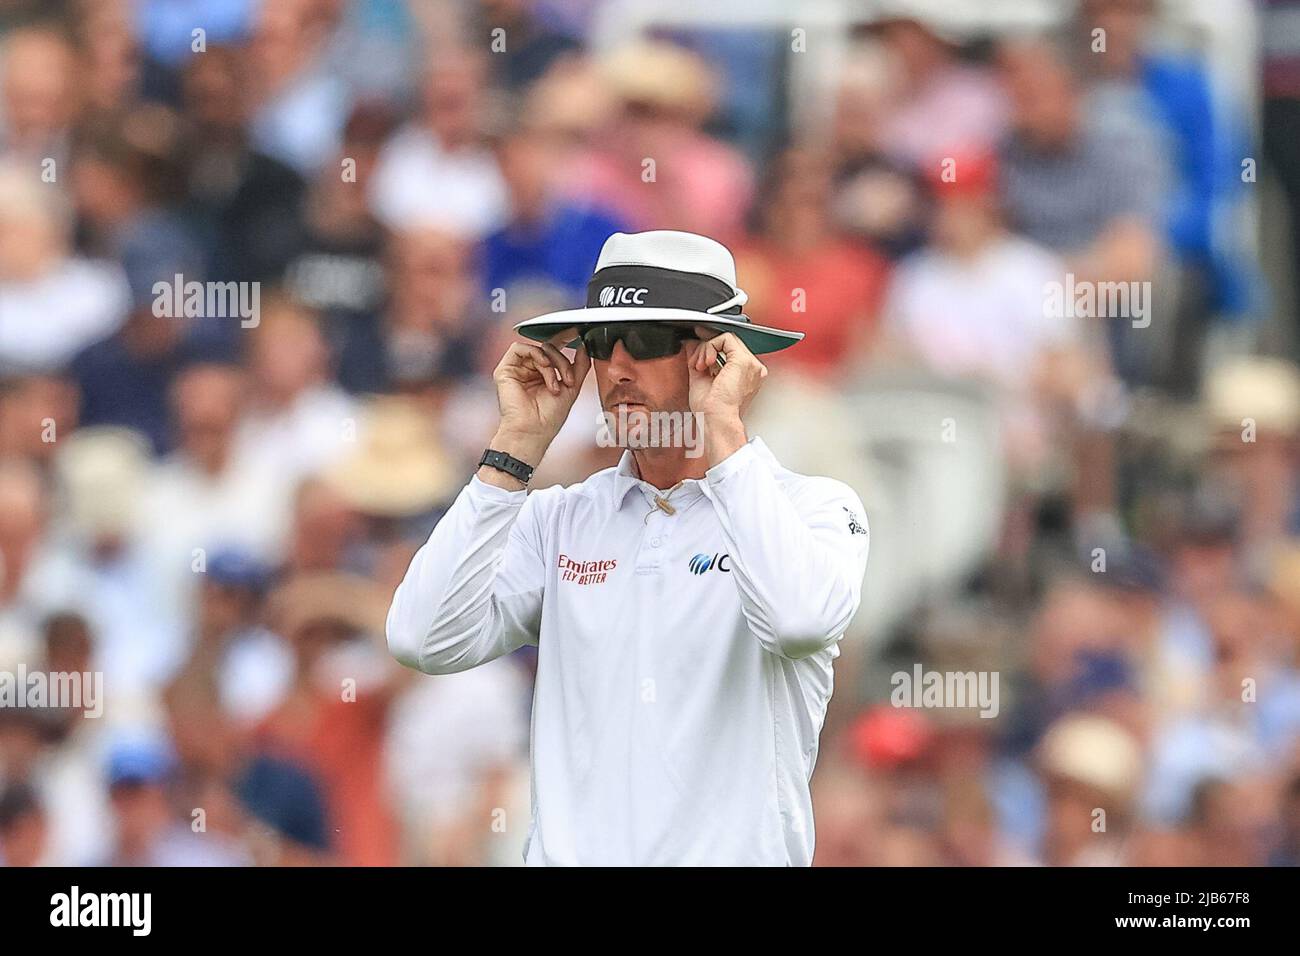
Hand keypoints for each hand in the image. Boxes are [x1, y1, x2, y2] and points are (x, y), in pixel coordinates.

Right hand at [486, 340, 589, 480]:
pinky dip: (536, 355)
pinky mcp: (505, 369)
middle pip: (548, 348)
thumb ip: (579, 366)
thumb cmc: (549, 418)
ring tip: (557, 383)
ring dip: (552, 363)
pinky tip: (544, 369)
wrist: (534, 432)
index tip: (578, 333)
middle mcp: (529, 370)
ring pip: (537, 348)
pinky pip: (520, 348)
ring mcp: (517, 369)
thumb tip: (585, 347)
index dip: (565, 339)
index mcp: (543, 374)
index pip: (553, 351)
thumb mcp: (571, 388)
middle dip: (563, 360)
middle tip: (568, 378)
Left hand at [688, 327, 765, 465]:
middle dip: (706, 348)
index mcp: (745, 375)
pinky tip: (706, 362)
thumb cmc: (711, 410)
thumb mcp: (700, 377)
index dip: (713, 344)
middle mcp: (751, 369)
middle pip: (729, 343)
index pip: (730, 350)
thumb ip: (699, 358)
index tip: (698, 344)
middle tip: (697, 362)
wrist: (716, 419)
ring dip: (706, 350)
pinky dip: (710, 347)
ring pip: (726, 339)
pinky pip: (725, 339)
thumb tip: (692, 343)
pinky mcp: (743, 360)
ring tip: (701, 367)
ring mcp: (750, 364)